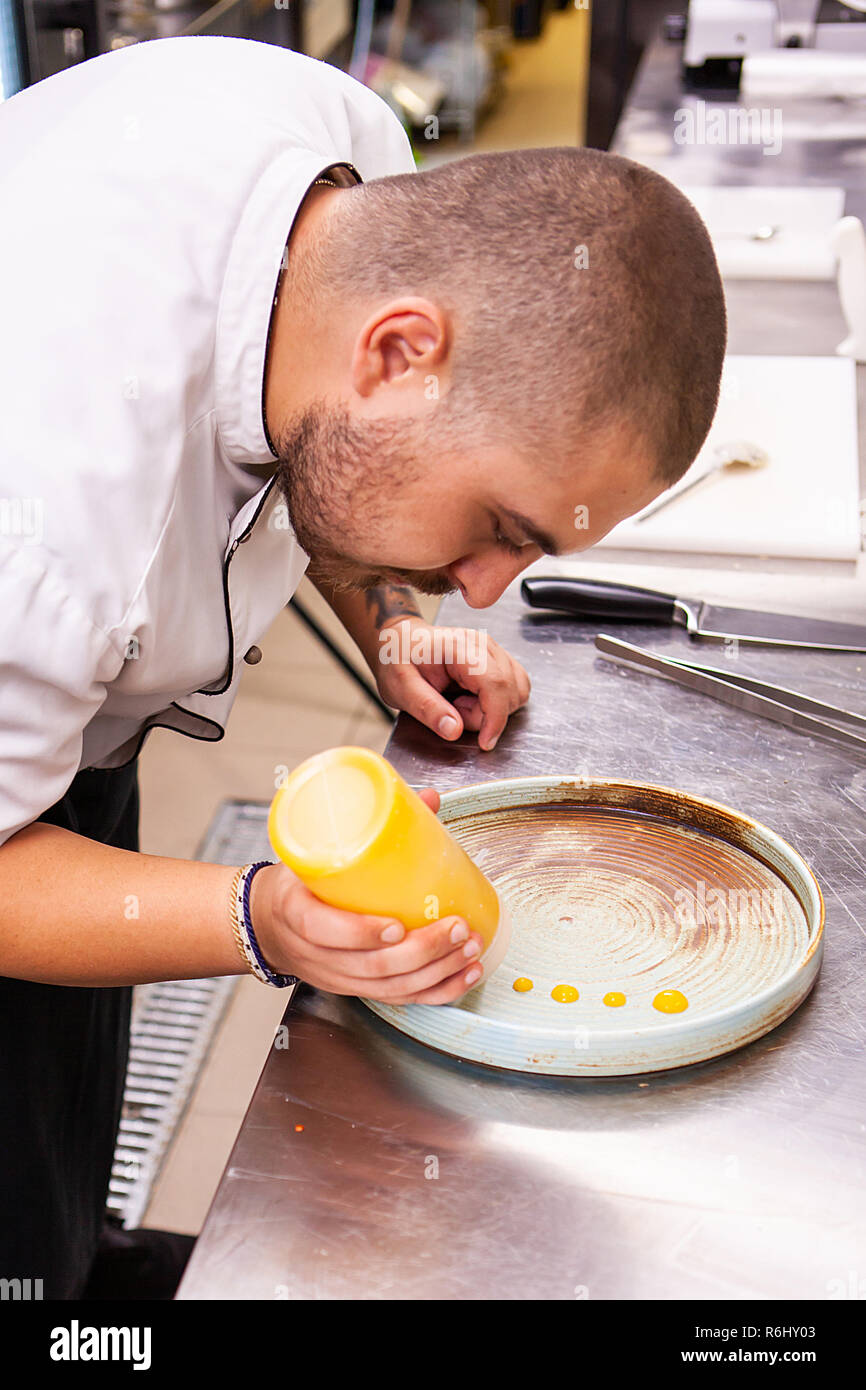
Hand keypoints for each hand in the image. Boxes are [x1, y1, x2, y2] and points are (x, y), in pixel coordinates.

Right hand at [248, 790, 486, 1002]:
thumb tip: (428, 798)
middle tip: (456, 926)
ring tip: (469, 947)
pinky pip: (399, 999)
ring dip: (437, 971)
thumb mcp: (317, 852)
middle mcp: (315, 954)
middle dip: (422, 950)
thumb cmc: (298, 884)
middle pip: (370, 966)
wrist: (270, 923)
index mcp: (295, 911)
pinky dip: (437, 991)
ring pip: (390, 987)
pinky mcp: (357, 989)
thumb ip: (369, 827)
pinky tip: (465, 976)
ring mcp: (338, 977)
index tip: (396, 925)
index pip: (321, 930)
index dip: (360, 932)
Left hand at [375, 616, 529, 750]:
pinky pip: (513, 688)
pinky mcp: (497, 660)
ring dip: (492, 709)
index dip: (495, 718)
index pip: (495, 683)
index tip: (485, 742)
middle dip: (487, 715)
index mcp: (459, 647)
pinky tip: (471, 700)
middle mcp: (483, 645)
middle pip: (509, 690)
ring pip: (517, 690)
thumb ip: (427, 709)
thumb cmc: (398, 659)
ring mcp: (493, 651)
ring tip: (460, 704)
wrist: (400, 642)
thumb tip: (454, 730)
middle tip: (453, 711)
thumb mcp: (401, 688)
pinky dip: (496, 703)